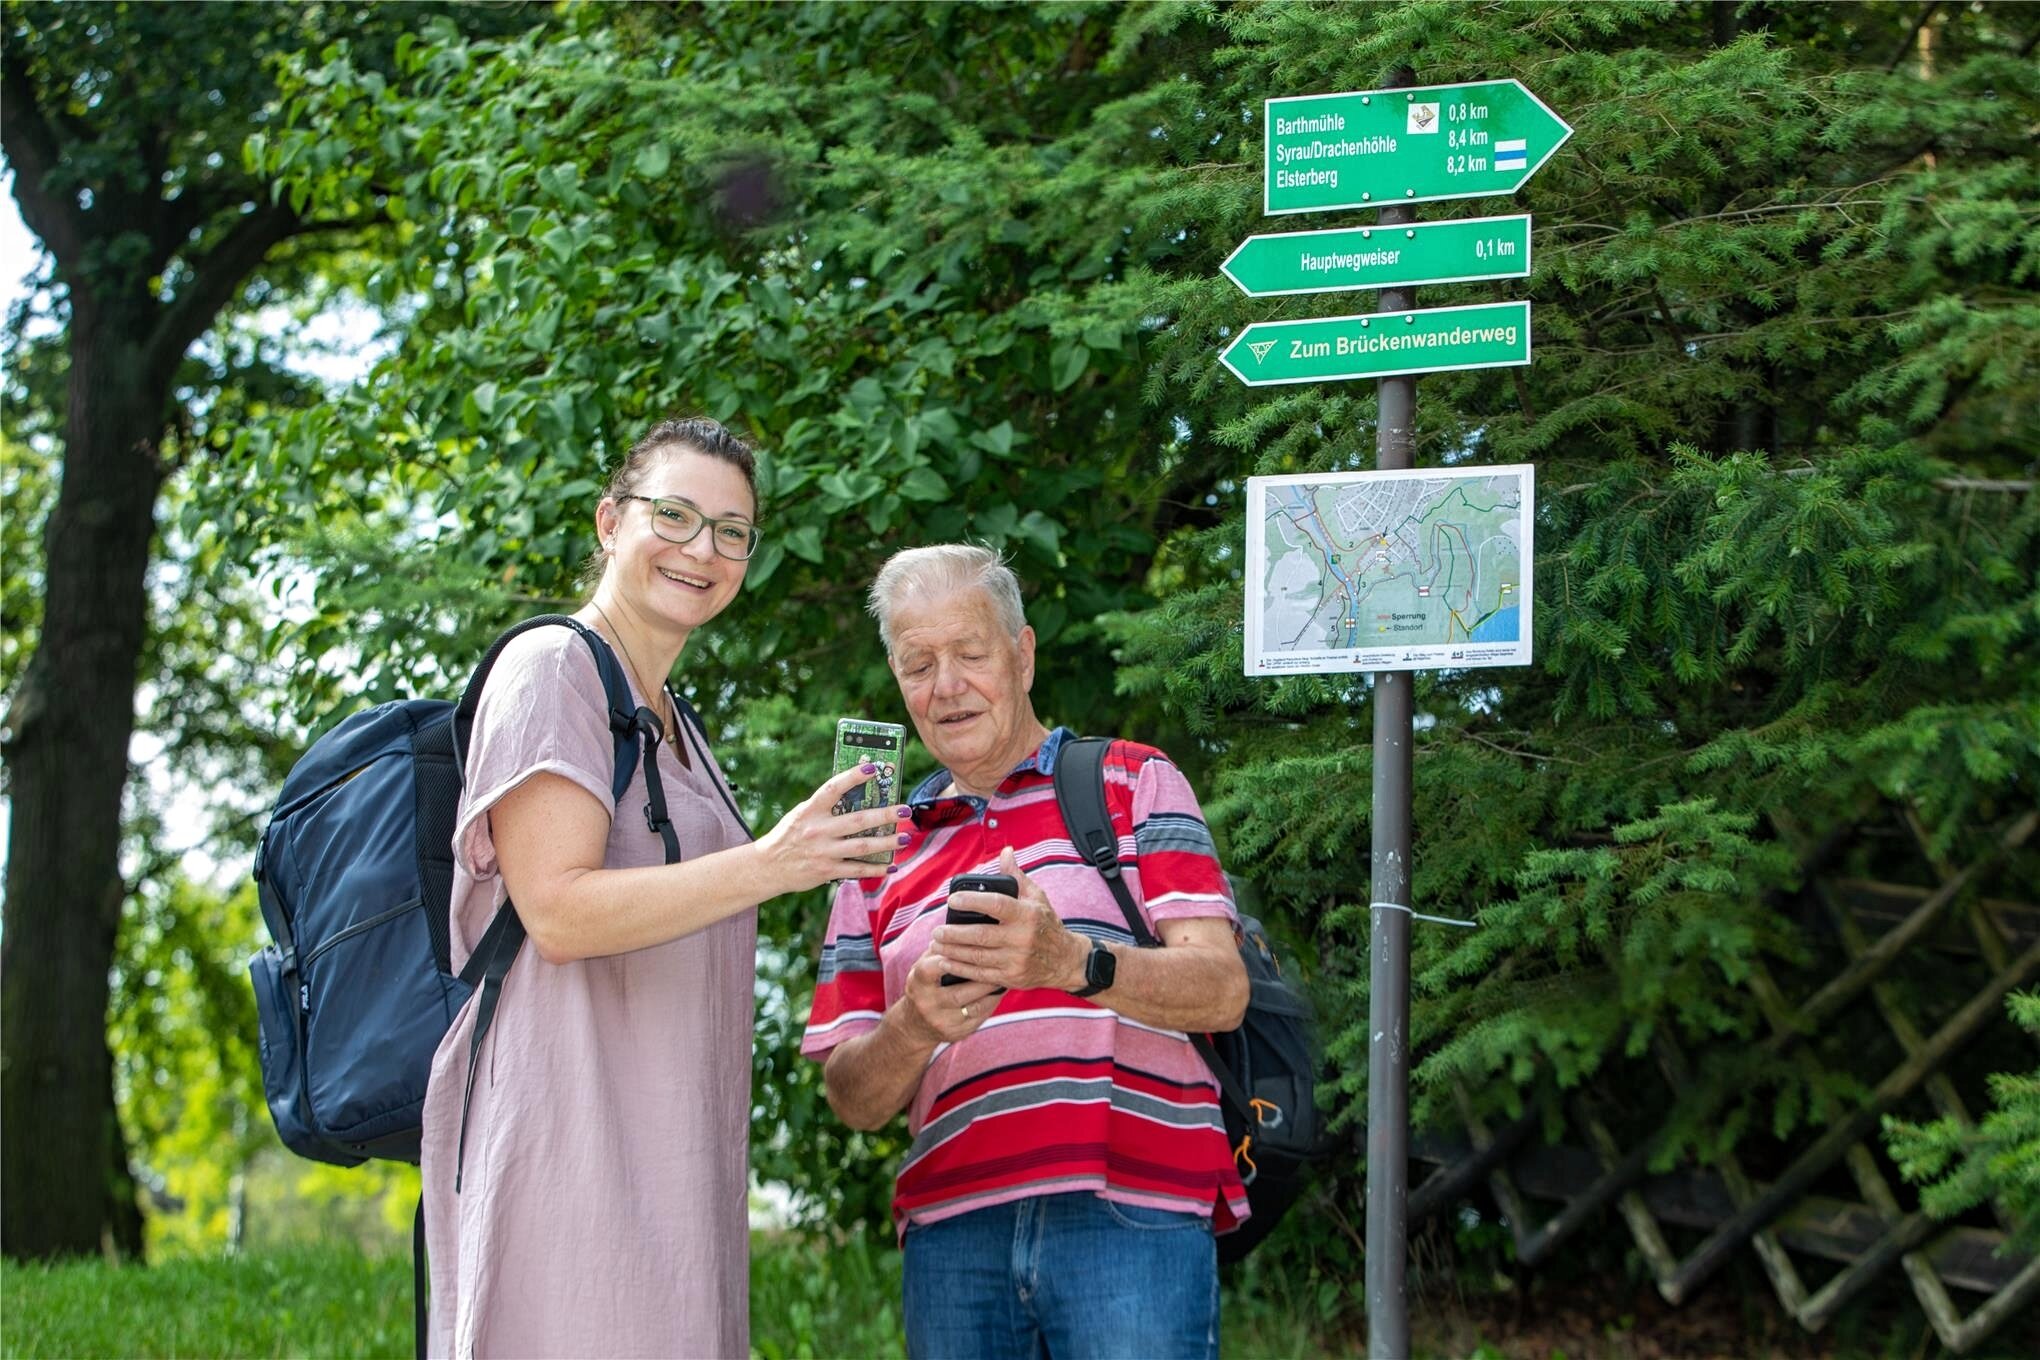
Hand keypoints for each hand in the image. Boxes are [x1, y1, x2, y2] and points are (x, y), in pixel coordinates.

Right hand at [755, 763, 909, 893]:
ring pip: (862, 846)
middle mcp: (817, 830)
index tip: (872, 768)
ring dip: (887, 842)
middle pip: (857, 820)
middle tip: (905, 810)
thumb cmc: (789, 835)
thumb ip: (825, 807)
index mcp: (810, 811)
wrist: (767, 867)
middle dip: (885, 815)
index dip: (852, 777)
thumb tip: (860, 796)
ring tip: (905, 837)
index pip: (833, 789)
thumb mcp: (801, 814)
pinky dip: (876, 869)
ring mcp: (823, 852)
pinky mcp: (826, 870)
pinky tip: (891, 865)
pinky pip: (857, 870)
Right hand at [896, 950, 1002, 1045]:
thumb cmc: (924, 985)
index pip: (934, 968)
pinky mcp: (955, 1034)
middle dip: (982, 978)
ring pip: (974, 1007)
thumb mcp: (922, 966)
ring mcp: (942, 1022)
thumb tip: (963, 927)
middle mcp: (928, 1004)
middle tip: (1001, 964)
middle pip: (960, 992)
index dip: (953, 958)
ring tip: (1005, 977)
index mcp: (918, 983)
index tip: (973, 947)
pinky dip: (991, 1004)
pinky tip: (999, 993)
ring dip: (992, 992)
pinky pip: (979, 1018)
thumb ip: (939, 950)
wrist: (913, 1026)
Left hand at [929, 847, 1086, 992]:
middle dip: (954, 933)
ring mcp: (1016, 961)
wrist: (1065, 961)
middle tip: (937, 929)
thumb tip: (1005, 852)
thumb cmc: (1046, 924)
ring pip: (977, 956)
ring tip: (937, 943)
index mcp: (1026, 914)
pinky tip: (947, 961)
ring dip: (953, 951)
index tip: (953, 900)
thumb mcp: (1036, 898)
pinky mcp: (1011, 977)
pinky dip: (961, 969)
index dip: (972, 900)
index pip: (996, 904)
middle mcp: (1021, 938)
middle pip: (981, 935)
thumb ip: (1016, 876)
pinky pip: (981, 974)